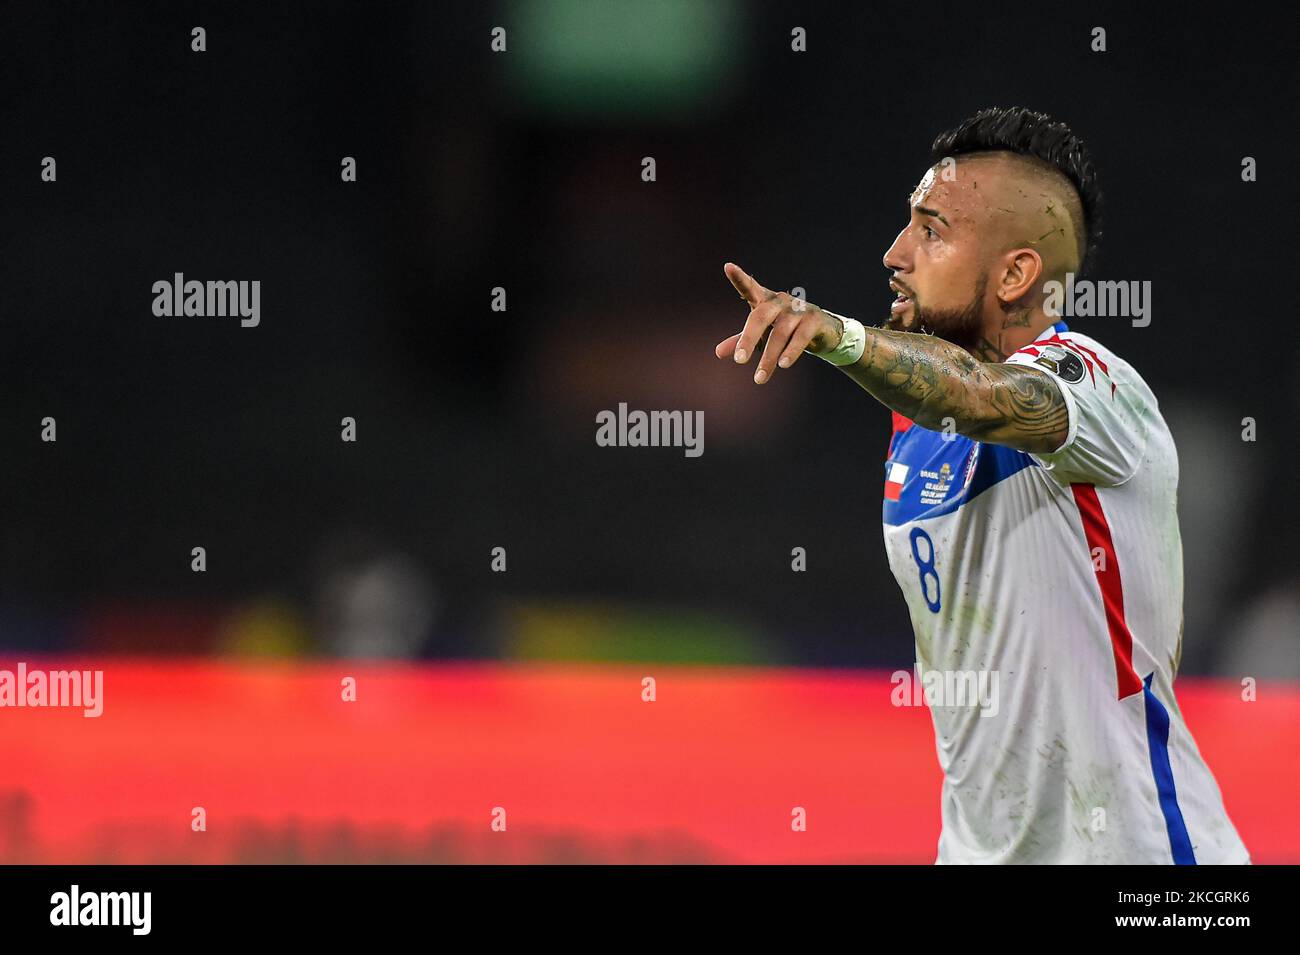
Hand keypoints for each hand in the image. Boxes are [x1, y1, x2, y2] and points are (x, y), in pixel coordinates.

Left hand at [715, 262, 843, 383]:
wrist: (822, 331)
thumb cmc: (784, 329)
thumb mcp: (762, 335)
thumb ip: (741, 341)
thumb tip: (718, 352)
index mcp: (765, 300)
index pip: (749, 288)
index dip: (739, 278)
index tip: (728, 267)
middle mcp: (780, 301)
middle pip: (760, 317)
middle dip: (748, 339)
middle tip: (739, 361)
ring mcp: (798, 309)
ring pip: (779, 333)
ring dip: (769, 357)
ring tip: (760, 378)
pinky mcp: (814, 319)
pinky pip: (800, 337)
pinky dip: (791, 351)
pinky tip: (783, 364)